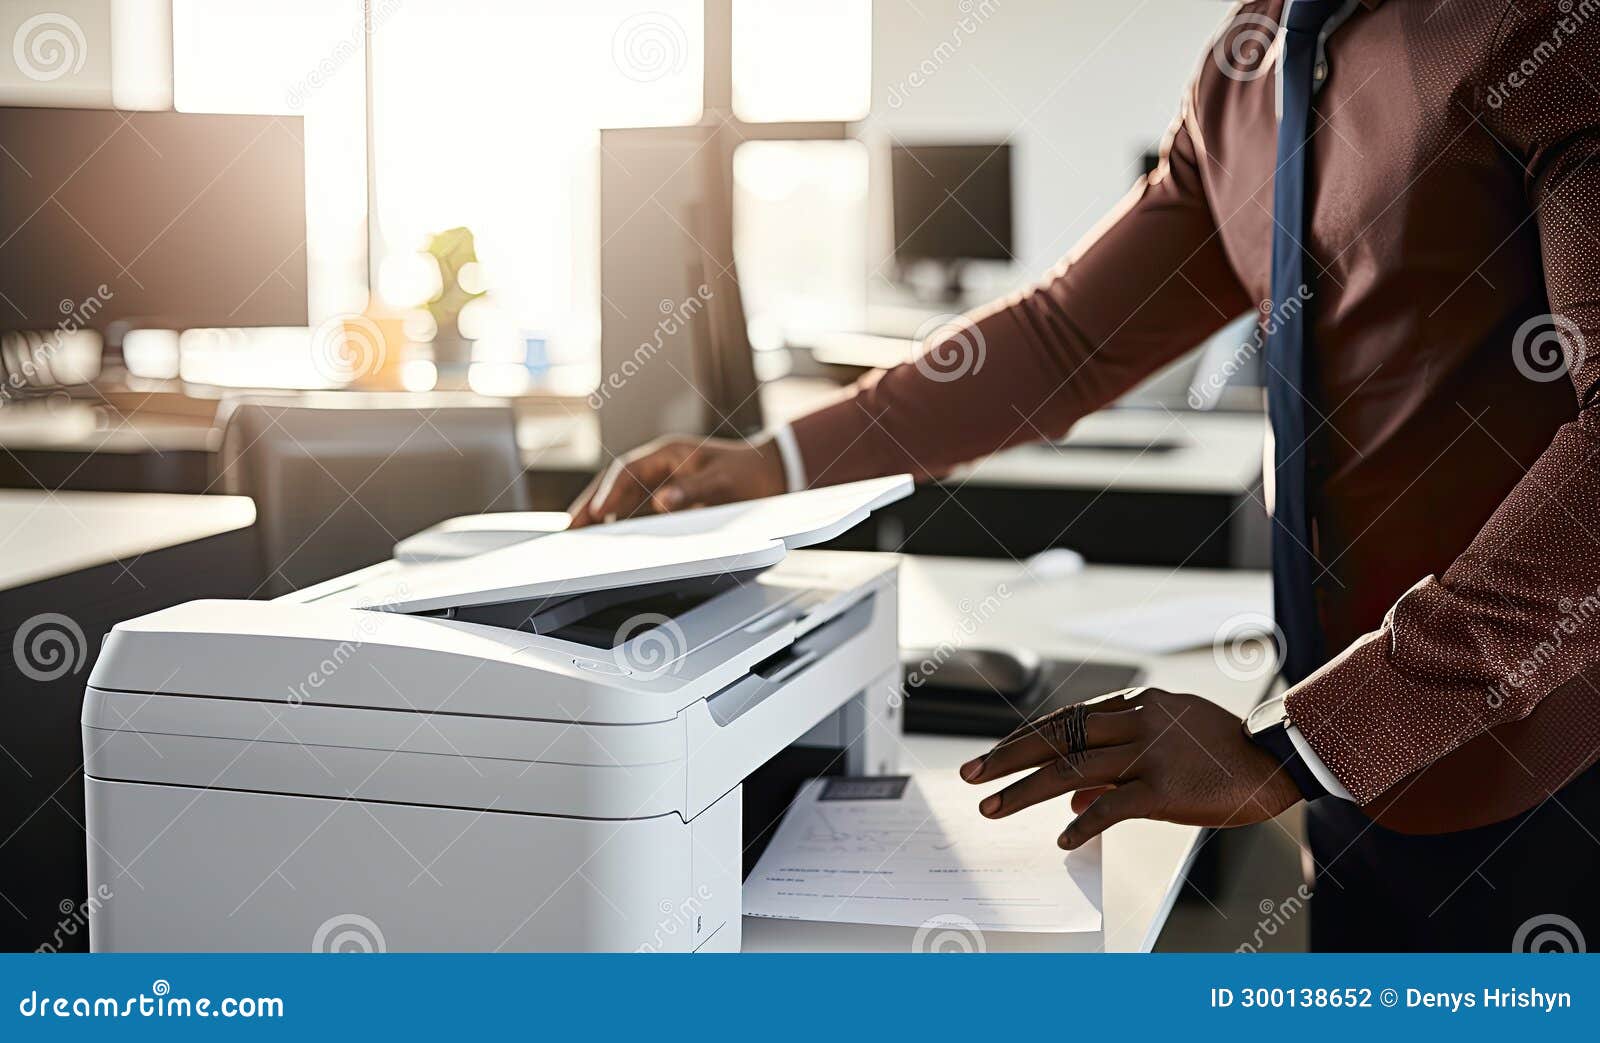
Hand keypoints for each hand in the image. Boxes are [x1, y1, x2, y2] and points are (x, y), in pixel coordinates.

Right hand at [567, 435, 786, 526]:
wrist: (773, 473)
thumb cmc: (749, 472)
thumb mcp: (723, 480)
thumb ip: (694, 490)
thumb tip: (662, 503)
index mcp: (669, 453)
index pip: (629, 471)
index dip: (611, 492)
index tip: (598, 513)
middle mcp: (661, 467)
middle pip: (617, 485)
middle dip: (592, 504)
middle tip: (570, 527)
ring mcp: (663, 483)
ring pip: (624, 499)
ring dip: (602, 516)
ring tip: (579, 536)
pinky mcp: (669, 501)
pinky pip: (639, 512)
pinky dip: (622, 524)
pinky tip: (609, 539)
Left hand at [958, 688, 1300, 849]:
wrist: (1280, 761)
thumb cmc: (1224, 757)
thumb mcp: (1166, 747)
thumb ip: (1116, 768)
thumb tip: (1071, 798)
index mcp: (1136, 706)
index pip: (1064, 720)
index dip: (1023, 738)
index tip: (992, 755)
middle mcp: (1137, 722)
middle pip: (1055, 739)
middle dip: (1006, 758)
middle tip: (969, 775)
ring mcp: (1150, 752)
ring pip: (1071, 769)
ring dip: (1025, 791)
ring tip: (993, 808)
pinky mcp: (1166, 787)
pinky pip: (1112, 807)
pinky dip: (1083, 824)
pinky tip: (1062, 840)